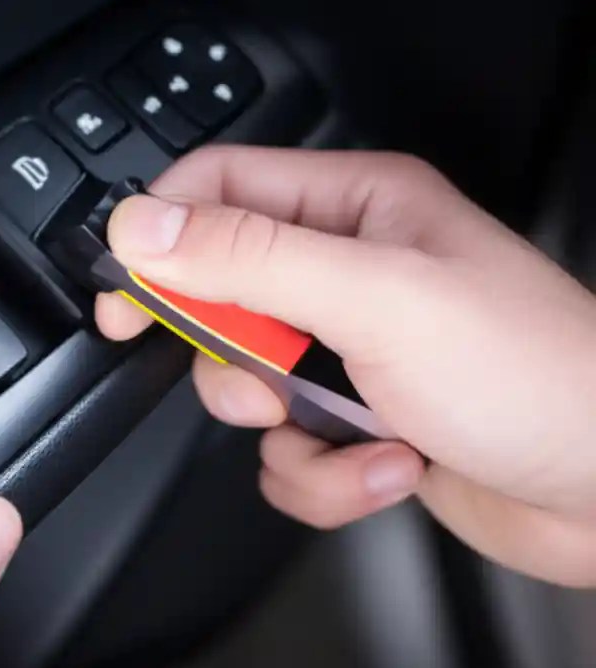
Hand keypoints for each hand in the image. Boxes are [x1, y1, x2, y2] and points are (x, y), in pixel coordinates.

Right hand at [95, 146, 595, 586]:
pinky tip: (390, 465)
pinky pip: (284, 453)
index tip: (126, 295)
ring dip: (289, 432)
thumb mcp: (379, 300)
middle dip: (233, 360)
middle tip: (266, 382)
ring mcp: (350, 352)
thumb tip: (146, 228)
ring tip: (354, 431)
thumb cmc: (540, 377)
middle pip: (216, 297)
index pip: (216, 189)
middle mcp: (347, 273)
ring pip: (244, 386)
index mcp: (354, 208)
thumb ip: (251, 258)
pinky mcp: (355, 422)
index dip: (158, 237)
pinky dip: (325, 477)